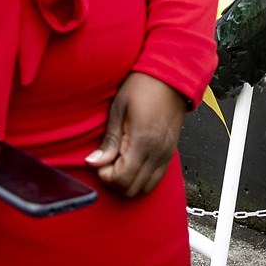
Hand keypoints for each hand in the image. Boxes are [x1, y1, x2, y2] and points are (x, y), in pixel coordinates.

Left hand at [86, 71, 189, 196]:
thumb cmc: (144, 86)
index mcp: (142, 142)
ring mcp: (166, 155)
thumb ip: (108, 140)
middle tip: (107, 162)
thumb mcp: (119, 108)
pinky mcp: (170, 153)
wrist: (171, 76)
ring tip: (119, 161)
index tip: (99, 161)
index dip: (105, 175)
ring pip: (145, 187)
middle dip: (115, 181)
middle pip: (132, 189)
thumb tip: (93, 162)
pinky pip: (156, 179)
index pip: (121, 179)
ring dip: (129, 181)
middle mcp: (157, 153)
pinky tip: (132, 161)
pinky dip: (141, 177)